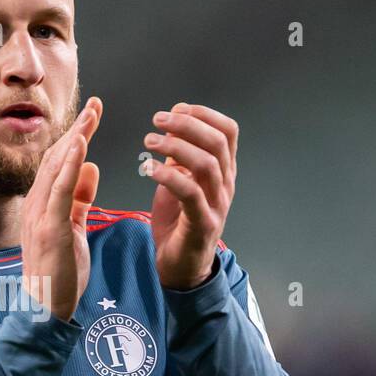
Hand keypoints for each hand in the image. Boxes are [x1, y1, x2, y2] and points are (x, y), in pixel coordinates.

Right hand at [21, 97, 102, 320]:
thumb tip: (91, 168)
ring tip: (91, 116)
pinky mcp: (49, 228)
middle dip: (78, 130)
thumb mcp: (73, 228)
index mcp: (43, 204)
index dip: (77, 136)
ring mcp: (40, 215)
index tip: (93, 115)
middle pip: (58, 158)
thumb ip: (80, 198)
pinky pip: (59, 190)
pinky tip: (81, 146)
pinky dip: (70, 165)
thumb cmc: (59, 274)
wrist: (45, 309)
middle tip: (96, 106)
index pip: (61, 162)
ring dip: (75, 139)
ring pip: (58, 168)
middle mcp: (37, 204)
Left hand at [142, 102, 237, 289]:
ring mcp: (217, 205)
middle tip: (157, 120)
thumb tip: (174, 120)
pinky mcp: (203, 224)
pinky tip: (147, 168)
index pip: (228, 132)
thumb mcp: (178, 181)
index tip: (177, 108)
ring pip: (207, 164)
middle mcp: (225, 185)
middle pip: (217, 143)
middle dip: (187, 124)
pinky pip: (190, 193)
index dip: (204, 114)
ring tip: (148, 142)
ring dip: (175, 147)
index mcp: (223, 171)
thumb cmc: (179, 222)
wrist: (182, 267)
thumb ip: (179, 155)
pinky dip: (168, 176)